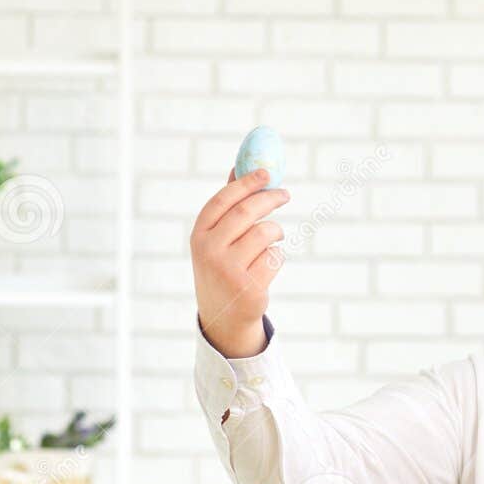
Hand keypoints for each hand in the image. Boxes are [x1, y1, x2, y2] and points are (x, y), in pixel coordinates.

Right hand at [191, 168, 287, 358]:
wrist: (223, 316)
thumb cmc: (222, 267)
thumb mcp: (216, 239)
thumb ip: (227, 207)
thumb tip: (237, 167)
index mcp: (199, 236)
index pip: (223, 200)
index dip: (245, 183)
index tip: (266, 173)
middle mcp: (210, 251)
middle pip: (247, 213)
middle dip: (269, 198)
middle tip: (284, 194)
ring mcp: (228, 270)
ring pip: (265, 233)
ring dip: (275, 232)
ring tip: (273, 238)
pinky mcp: (249, 287)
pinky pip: (275, 256)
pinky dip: (276, 256)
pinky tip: (265, 267)